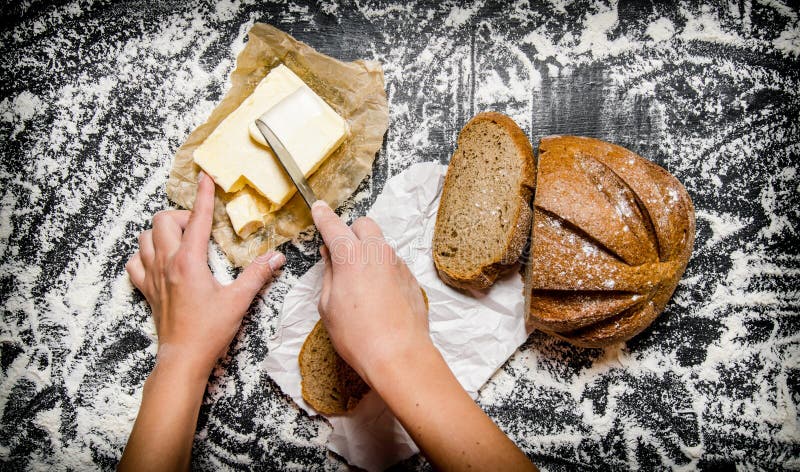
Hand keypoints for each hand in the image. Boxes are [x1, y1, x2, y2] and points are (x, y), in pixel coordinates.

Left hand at [125, 172, 285, 377]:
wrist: (183, 359)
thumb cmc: (209, 331)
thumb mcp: (239, 301)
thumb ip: (257, 275)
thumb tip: (276, 258)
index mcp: (189, 262)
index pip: (196, 218)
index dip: (203, 195)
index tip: (206, 178)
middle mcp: (167, 264)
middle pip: (162, 221)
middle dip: (181, 216)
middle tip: (198, 227)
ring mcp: (153, 276)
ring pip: (144, 238)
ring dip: (161, 232)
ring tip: (180, 239)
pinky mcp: (147, 290)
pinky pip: (134, 262)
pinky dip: (144, 255)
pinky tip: (159, 261)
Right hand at [310, 200, 428, 385]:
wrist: (400, 355)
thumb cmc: (359, 336)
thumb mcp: (328, 306)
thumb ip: (329, 275)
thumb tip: (331, 258)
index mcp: (352, 256)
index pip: (333, 226)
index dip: (323, 216)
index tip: (319, 209)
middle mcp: (378, 253)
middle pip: (364, 225)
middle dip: (351, 231)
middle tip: (341, 252)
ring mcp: (398, 265)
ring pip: (381, 245)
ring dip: (368, 253)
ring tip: (359, 283)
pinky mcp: (412, 279)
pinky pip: (393, 265)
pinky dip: (382, 271)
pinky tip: (377, 297)